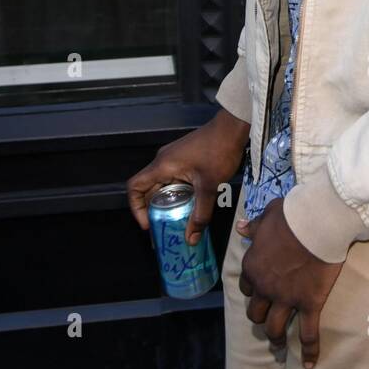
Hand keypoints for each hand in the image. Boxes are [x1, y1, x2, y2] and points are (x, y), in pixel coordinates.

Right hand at [127, 108, 249, 245]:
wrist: (233, 128)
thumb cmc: (219, 152)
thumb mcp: (209, 187)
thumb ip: (200, 214)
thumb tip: (192, 239)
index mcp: (162, 166)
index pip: (135, 187)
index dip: (136, 208)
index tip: (149, 223)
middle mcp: (163, 161)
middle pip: (149, 189)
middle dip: (154, 211)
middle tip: (163, 229)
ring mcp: (174, 158)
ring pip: (163, 185)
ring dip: (168, 203)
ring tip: (177, 222)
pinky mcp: (185, 158)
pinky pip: (174, 179)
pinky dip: (178, 193)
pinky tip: (190, 205)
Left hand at [237, 198, 342, 368]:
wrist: (318, 222)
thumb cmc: (293, 215)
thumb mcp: (267, 215)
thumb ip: (254, 226)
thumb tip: (241, 228)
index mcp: (253, 266)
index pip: (246, 286)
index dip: (254, 288)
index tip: (261, 288)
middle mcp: (265, 287)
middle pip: (255, 312)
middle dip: (260, 315)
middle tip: (269, 316)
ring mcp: (287, 299)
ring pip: (274, 328)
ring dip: (274, 337)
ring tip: (278, 344)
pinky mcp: (309, 304)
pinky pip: (308, 333)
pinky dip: (310, 350)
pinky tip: (311, 364)